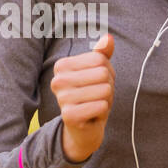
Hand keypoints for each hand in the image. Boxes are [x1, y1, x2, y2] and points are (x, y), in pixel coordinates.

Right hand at [54, 33, 115, 162]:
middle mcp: (58, 80)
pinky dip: (103, 111)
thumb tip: (109, 38)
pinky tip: (93, 115)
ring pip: (104, 90)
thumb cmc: (92, 95)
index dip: (107, 72)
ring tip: (95, 105)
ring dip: (107, 100)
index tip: (97, 83)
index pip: (100, 59)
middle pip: (103, 74)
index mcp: (62, 66)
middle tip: (97, 96)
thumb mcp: (98, 72)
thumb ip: (102, 53)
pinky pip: (101, 105)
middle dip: (108, 87)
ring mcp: (61, 98)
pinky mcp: (69, 115)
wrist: (84, 128)